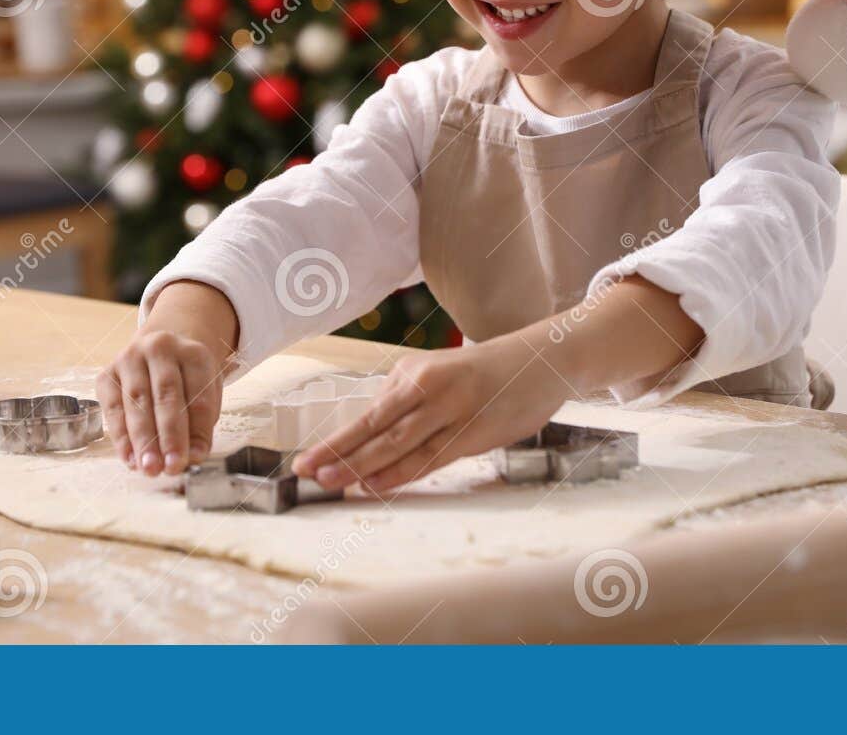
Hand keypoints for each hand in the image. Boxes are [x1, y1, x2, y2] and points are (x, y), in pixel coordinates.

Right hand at [97, 282, 237, 476]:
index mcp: (193, 352)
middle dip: (169, 436)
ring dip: (143, 440)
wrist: (160, 354)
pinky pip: (113, 409)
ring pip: (137, 402)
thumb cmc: (187, 381)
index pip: (199, 392)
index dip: (199, 427)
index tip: (196, 456)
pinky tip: (131, 459)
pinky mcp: (107, 375)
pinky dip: (122, 437)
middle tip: (172, 466)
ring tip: (150, 468)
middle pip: (166, 395)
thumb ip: (201, 423)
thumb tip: (193, 455)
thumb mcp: (205, 394)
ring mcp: (129, 358)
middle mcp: (159, 348)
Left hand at [291, 340, 566, 492]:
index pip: (367, 415)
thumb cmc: (483, 373)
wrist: (540, 361)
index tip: (305, 461)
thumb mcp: (439, 374)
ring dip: (364, 466)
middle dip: (339, 454)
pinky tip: (378, 484)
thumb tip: (371, 434)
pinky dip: (402, 473)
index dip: (336, 441)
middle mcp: (428, 388)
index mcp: (414, 372)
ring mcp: (451, 410)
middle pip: (376, 428)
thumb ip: (407, 402)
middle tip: (306, 474)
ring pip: (400, 445)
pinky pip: (431, 457)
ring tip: (333, 484)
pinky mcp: (474, 431)